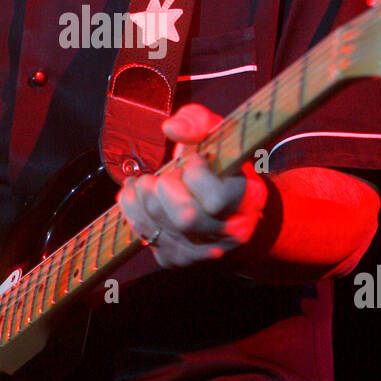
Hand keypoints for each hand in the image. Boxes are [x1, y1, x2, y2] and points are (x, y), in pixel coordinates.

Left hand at [116, 103, 267, 268]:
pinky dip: (132, 210)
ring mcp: (203, 251)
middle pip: (184, 217)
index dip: (196, 174)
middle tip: (166, 174)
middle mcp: (230, 233)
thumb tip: (171, 128)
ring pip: (158, 227)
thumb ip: (198, 122)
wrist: (228, 207)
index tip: (194, 161)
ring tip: (145, 181)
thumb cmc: (221, 167)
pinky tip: (137, 196)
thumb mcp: (218, 136)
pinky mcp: (177, 258)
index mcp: (248, 200)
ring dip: (141, 196)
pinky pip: (144, 236)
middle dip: (164, 186)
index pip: (216, 198)